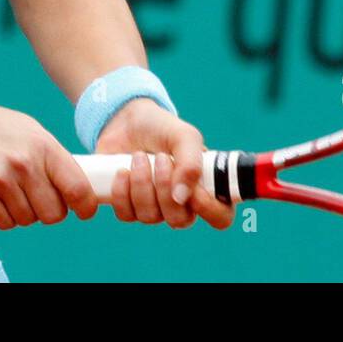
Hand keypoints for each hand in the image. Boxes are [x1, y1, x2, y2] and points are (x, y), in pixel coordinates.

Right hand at [0, 99, 98, 229]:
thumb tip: (79, 187)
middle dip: (51, 211)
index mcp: (42, 145)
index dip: (85, 205)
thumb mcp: (31, 131)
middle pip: (53, 213)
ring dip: (25, 212)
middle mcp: (22, 163)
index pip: (76, 187)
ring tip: (14, 191)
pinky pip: (5, 223)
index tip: (84, 210)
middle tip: (41, 199)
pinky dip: (5, 216)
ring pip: (28, 220)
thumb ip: (53, 158)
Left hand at [94, 98, 235, 229]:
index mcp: (205, 187)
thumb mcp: (184, 136)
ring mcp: (155, 208)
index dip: (209, 209)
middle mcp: (182, 204)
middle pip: (179, 220)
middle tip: (161, 158)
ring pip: (150, 217)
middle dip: (165, 188)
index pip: (220, 216)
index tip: (194, 190)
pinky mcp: (129, 208)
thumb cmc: (162, 129)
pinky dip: (122, 192)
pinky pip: (127, 215)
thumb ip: (191, 163)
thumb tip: (181, 197)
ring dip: (142, 184)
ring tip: (139, 156)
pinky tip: (122, 171)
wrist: (127, 122)